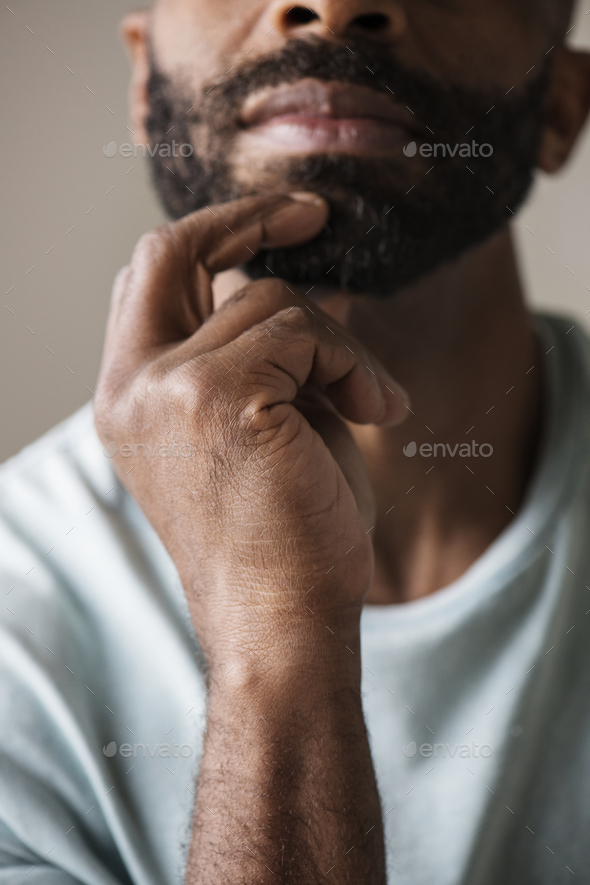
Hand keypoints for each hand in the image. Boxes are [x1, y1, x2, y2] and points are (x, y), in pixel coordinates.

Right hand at [94, 193, 408, 677]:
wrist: (284, 623)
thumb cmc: (282, 534)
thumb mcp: (258, 428)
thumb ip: (256, 353)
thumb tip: (291, 286)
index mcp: (128, 396)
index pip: (147, 279)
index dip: (209, 235)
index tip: (281, 221)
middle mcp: (127, 387)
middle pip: (169, 251)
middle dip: (247, 217)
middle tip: (315, 214)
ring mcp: (162, 390)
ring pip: (267, 298)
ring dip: (338, 345)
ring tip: (369, 404)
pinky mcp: (215, 398)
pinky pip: (303, 332)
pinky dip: (352, 363)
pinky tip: (374, 414)